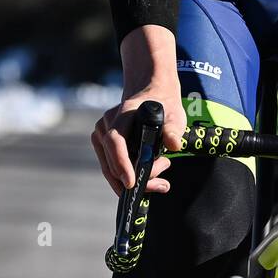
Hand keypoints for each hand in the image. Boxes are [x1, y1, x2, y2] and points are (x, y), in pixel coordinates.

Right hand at [92, 81, 185, 196]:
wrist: (152, 93)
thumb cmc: (165, 105)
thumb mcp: (175, 114)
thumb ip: (174, 129)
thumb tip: (174, 145)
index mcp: (124, 113)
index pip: (115, 141)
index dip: (121, 163)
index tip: (132, 182)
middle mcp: (107, 124)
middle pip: (112, 161)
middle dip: (135, 180)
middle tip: (162, 185)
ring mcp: (102, 135)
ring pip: (111, 168)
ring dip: (136, 178)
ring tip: (163, 172)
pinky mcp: (103, 145)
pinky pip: (113, 166)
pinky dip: (130, 175)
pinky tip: (152, 172)